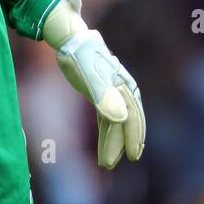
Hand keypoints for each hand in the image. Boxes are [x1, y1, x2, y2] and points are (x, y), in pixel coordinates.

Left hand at [42, 0, 145, 169]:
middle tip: (109, 164)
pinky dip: (107, 132)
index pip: (130, 118)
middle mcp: (122, 91)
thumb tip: (121, 120)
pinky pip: (107, 118)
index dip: (132, 138)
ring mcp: (113, 93)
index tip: (131, 156)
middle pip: (125, 122)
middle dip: (121, 144)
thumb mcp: (91, 77)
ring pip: (116, 122)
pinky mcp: (102, 94)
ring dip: (113, 141)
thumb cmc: (81, 56)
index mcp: (124, 87)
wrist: (71, 39)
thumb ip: (105, 98)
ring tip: (106, 162)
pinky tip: (105, 143)